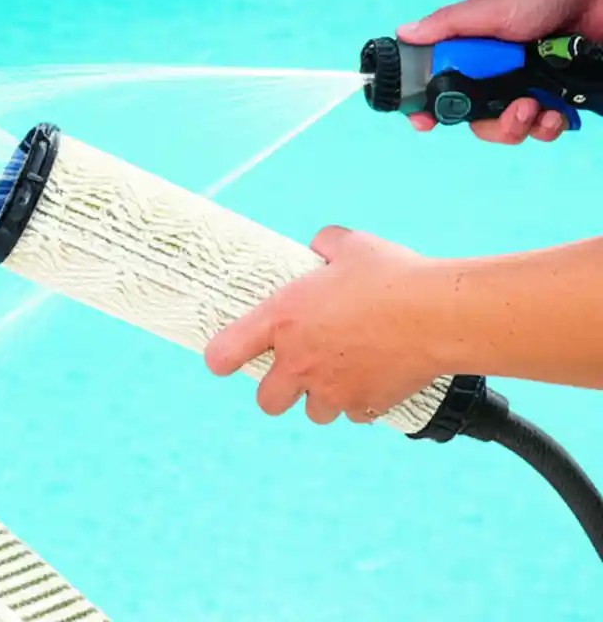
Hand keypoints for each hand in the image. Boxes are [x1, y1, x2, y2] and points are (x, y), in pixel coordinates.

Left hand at [203, 226, 446, 424]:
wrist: (440, 314)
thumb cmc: (394, 275)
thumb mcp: (352, 246)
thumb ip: (325, 245)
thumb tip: (320, 245)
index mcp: (283, 319)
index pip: (224, 353)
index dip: (221, 359)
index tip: (223, 361)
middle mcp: (299, 361)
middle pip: (266, 401)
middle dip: (278, 392)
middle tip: (295, 375)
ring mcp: (331, 389)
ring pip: (313, 412)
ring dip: (323, 399)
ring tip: (343, 373)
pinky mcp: (364, 406)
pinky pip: (354, 415)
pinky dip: (361, 403)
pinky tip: (376, 379)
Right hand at [399, 0, 602, 143]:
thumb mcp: (495, 5)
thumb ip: (450, 25)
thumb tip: (404, 32)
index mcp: (474, 46)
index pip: (440, 81)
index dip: (431, 105)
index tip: (426, 122)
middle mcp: (497, 66)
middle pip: (474, 114)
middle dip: (490, 123)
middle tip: (514, 112)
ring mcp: (527, 81)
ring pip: (507, 124)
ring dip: (520, 127)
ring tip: (539, 111)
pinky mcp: (557, 91)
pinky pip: (542, 126)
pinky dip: (549, 126)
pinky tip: (559, 113)